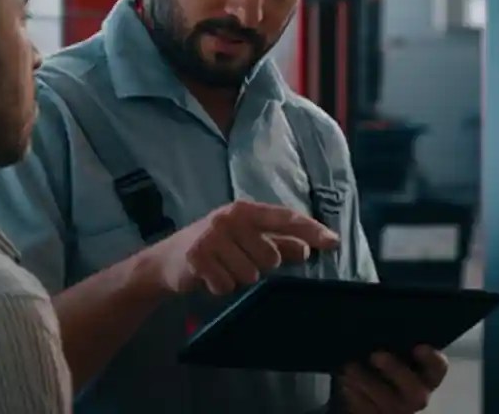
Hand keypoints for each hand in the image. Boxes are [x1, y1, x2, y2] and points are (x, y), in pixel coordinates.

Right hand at [145, 200, 339, 295]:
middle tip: (238, 262)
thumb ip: (276, 243)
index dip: (311, 230)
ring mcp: (212, 237)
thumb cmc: (213, 248)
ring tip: (222, 269)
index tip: (334, 242)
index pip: (285, 218)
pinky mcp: (198, 258)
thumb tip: (307, 248)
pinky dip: (221, 287)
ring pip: (250, 274)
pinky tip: (210, 278)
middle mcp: (229, 218)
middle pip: (271, 256)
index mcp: (245, 210)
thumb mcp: (244, 241)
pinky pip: (227, 285)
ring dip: (239, 279)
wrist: (165, 261)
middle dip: (260, 267)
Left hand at [335, 346, 448, 412]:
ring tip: (350, 368)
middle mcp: (417, 395)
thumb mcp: (388, 349)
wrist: (363, 388)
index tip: (418, 346)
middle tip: (375, 355)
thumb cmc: (379, 362)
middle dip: (395, 371)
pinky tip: (345, 383)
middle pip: (416, 391)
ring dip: (366, 382)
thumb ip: (391, 342)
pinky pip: (369, 411)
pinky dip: (355, 396)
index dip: (431, 359)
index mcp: (426, 375)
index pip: (438, 368)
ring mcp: (399, 411)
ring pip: (388, 403)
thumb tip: (379, 324)